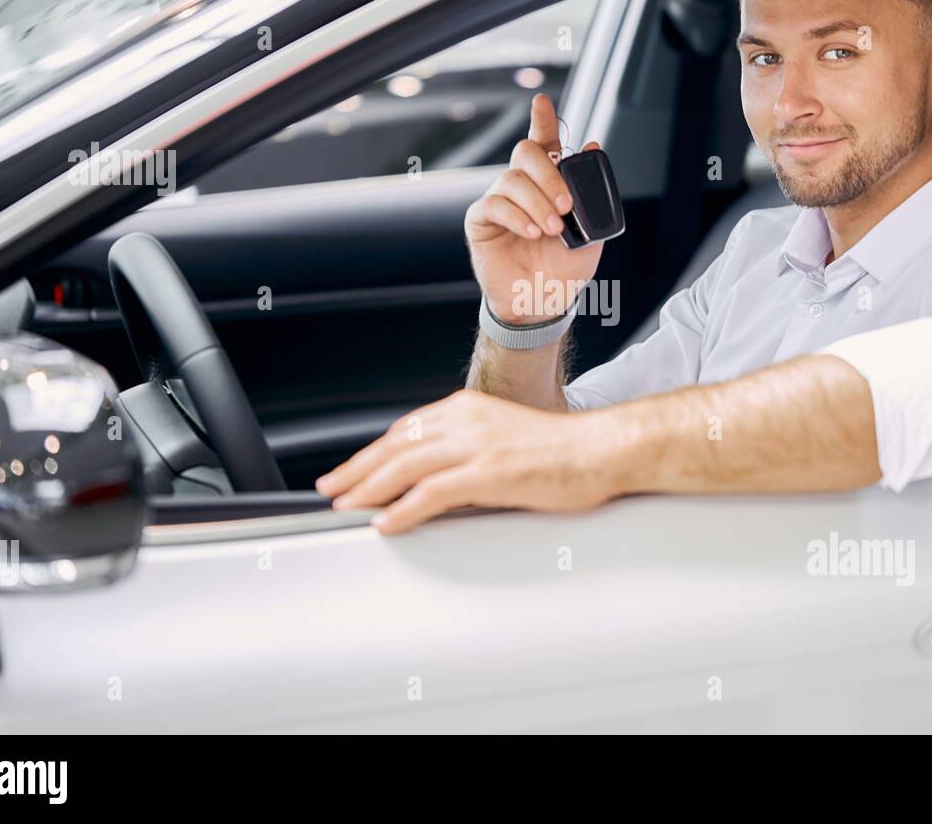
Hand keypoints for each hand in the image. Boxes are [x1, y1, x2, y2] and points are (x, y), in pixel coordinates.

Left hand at [314, 389, 621, 533]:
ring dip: (369, 489)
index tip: (353, 469)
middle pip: (396, 444)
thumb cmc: (562, 450)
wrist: (600, 449)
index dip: (374, 451)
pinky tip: (387, 523)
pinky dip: (403, 509)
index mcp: (468, 408)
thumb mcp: (503, 437)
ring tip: (347, 507)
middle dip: (358, 469)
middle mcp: (466, 420)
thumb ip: (469, 448)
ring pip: (405, 465)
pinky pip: (432, 492)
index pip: (406, 429)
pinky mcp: (489, 472)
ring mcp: (477, 445)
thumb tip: (439, 476)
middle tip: (331, 488)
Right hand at [465, 93, 604, 323]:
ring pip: (512, 179)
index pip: (543, 141)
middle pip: (525, 153)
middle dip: (549, 175)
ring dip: (537, 202)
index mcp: (548, 182)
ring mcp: (499, 200)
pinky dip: (517, 216)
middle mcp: (522, 185)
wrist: (543, 303)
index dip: (541, 119)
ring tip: (551, 230)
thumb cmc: (565, 268)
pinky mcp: (481, 221)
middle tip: (566, 206)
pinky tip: (532, 232)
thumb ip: (593, 192)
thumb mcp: (591, 231)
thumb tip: (593, 146)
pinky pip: (494, 205)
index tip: (542, 102)